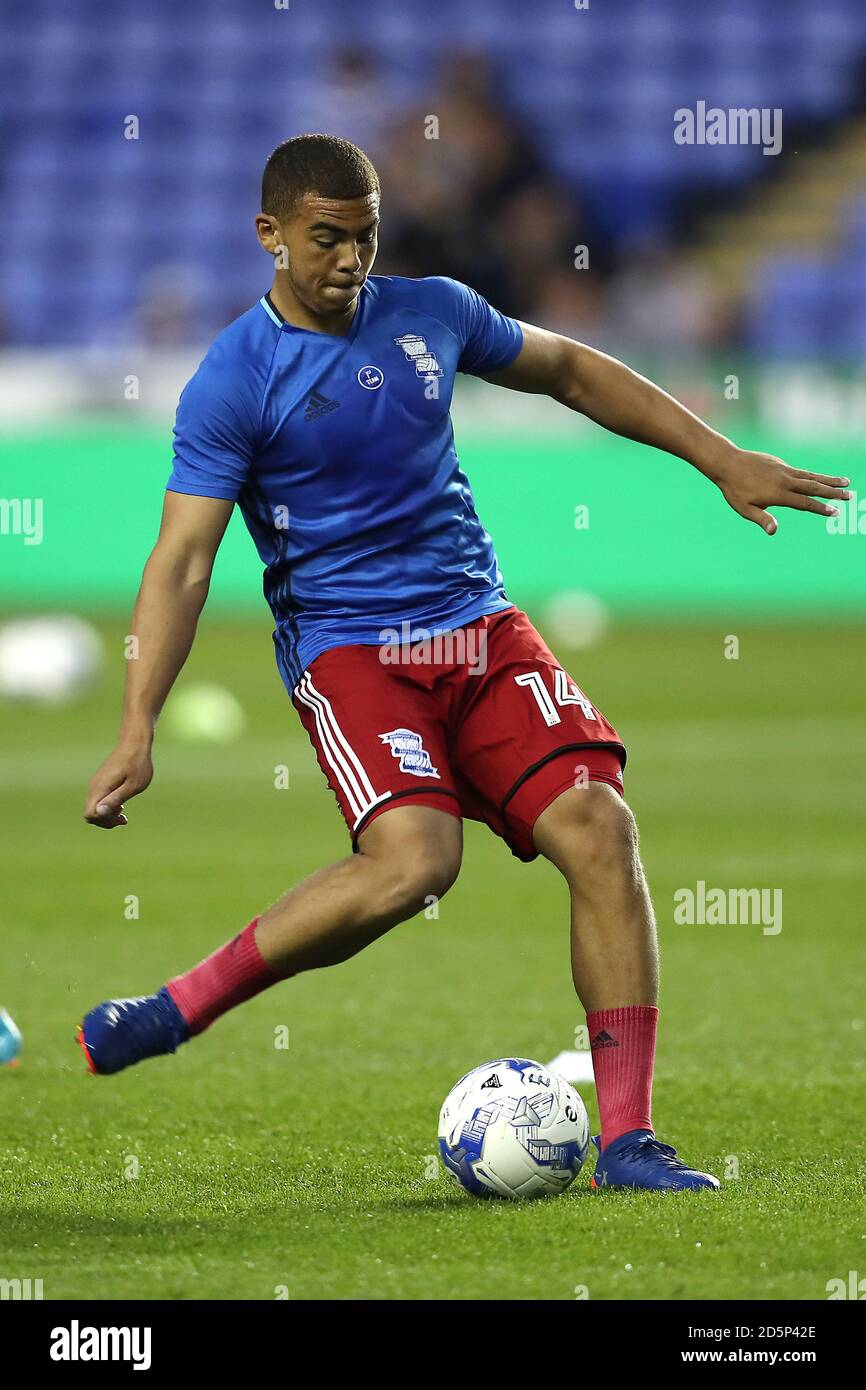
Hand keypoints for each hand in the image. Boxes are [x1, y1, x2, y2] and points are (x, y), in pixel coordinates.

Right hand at [84, 740, 153, 828]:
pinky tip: (121, 805)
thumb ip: (115, 799)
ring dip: (108, 814)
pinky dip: (108, 806)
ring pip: (95, 807)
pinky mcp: (101, 782)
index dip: (103, 820)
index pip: (90, 814)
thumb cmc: (138, 764)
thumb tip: (99, 813)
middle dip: (106, 820)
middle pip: (90, 813)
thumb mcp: (132, 785)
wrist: (135, 743)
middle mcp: (94, 786)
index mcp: (100, 788)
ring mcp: (96, 784)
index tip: (121, 814)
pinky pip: (99, 800)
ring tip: (123, 812)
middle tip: (123, 817)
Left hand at [712, 447, 850, 534]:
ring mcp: (784, 470)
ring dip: (829, 480)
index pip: (804, 503)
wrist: (727, 463)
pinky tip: (820, 479)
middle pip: (813, 487)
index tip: (835, 512)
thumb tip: (774, 531)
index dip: (820, 508)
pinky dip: (814, 475)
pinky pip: (801, 471)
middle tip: (850, 495)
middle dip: (833, 492)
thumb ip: (762, 519)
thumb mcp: (745, 509)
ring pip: (811, 476)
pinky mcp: (780, 464)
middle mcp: (784, 480)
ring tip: (845, 482)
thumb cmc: (734, 490)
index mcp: (777, 494)